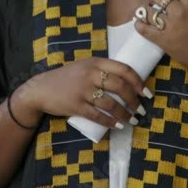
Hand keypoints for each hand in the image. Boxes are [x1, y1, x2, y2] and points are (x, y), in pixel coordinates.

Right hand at [19, 57, 151, 129]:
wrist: (40, 89)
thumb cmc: (65, 79)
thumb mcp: (83, 67)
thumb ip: (101, 70)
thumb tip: (126, 81)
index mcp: (95, 62)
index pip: (123, 69)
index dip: (138, 81)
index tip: (146, 92)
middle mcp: (90, 74)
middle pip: (120, 86)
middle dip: (134, 100)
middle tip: (140, 109)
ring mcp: (83, 90)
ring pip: (111, 103)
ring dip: (125, 114)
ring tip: (132, 120)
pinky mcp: (76, 105)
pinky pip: (97, 115)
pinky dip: (110, 122)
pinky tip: (117, 125)